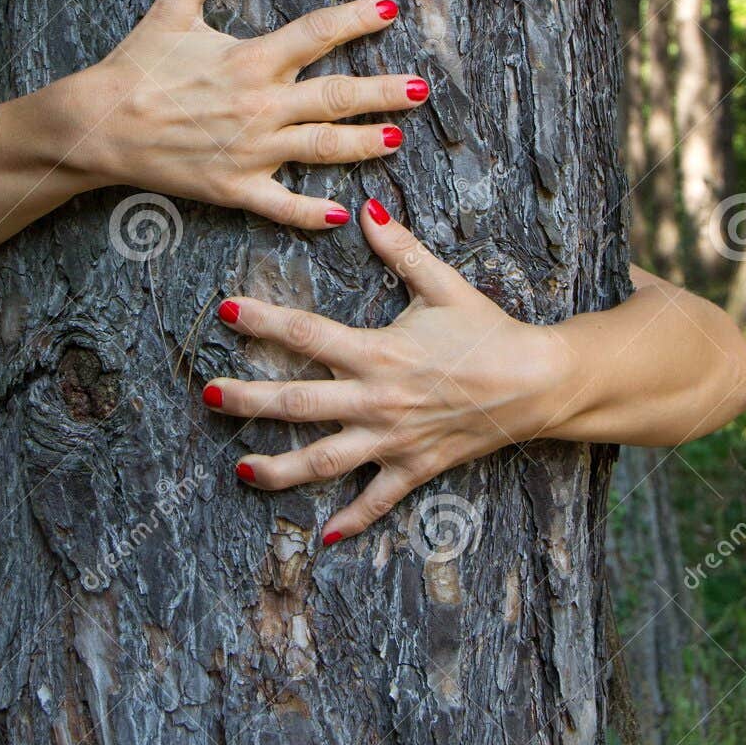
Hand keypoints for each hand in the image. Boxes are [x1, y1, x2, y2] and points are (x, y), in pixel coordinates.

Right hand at [72, 0, 430, 227]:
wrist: (99, 125)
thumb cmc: (136, 67)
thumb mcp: (170, 11)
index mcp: (251, 59)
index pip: (317, 33)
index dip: (357, 19)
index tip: (390, 9)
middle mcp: (260, 105)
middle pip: (336, 96)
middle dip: (382, 91)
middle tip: (420, 89)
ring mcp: (252, 150)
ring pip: (323, 149)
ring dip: (365, 143)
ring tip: (398, 139)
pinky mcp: (235, 187)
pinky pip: (283, 205)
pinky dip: (313, 213)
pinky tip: (344, 214)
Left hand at [203, 200, 563, 540]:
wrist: (537, 382)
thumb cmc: (487, 331)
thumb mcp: (443, 285)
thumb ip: (400, 248)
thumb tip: (366, 207)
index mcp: (378, 352)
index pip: (308, 334)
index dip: (264, 321)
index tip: (226, 312)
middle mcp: (378, 400)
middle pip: (299, 402)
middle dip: (248, 400)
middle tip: (207, 396)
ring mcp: (393, 439)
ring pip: (325, 460)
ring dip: (280, 468)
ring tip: (242, 470)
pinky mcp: (415, 467)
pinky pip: (377, 501)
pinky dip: (351, 520)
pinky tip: (323, 538)